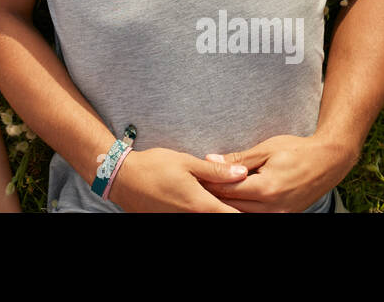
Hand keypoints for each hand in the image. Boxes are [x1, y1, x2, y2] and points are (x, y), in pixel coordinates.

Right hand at [106, 147, 248, 212]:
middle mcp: (193, 218)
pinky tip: (202, 200)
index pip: (234, 215)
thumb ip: (216, 171)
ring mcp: (181, 221)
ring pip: (208, 218)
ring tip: (224, 199)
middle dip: (234, 208)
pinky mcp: (170, 220)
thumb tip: (242, 173)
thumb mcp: (186, 162)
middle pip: (223, 217)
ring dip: (217, 209)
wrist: (122, 179)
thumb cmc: (154, 166)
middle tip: (246, 201)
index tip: (262, 206)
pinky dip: (202, 211)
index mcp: (201, 205)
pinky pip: (192, 218)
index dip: (248, 211)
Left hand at [198, 134, 356, 211]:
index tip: (196, 176)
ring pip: (243, 214)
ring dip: (226, 204)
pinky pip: (256, 215)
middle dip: (214, 195)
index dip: (209, 183)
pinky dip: (242, 207)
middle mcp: (273, 207)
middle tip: (198, 185)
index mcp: (267, 188)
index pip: (228, 190)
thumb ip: (238, 159)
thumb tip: (210, 160)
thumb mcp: (266, 149)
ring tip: (211, 191)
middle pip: (233, 206)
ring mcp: (280, 215)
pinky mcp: (284, 216)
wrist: (329, 161)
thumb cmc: (297, 150)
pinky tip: (231, 198)